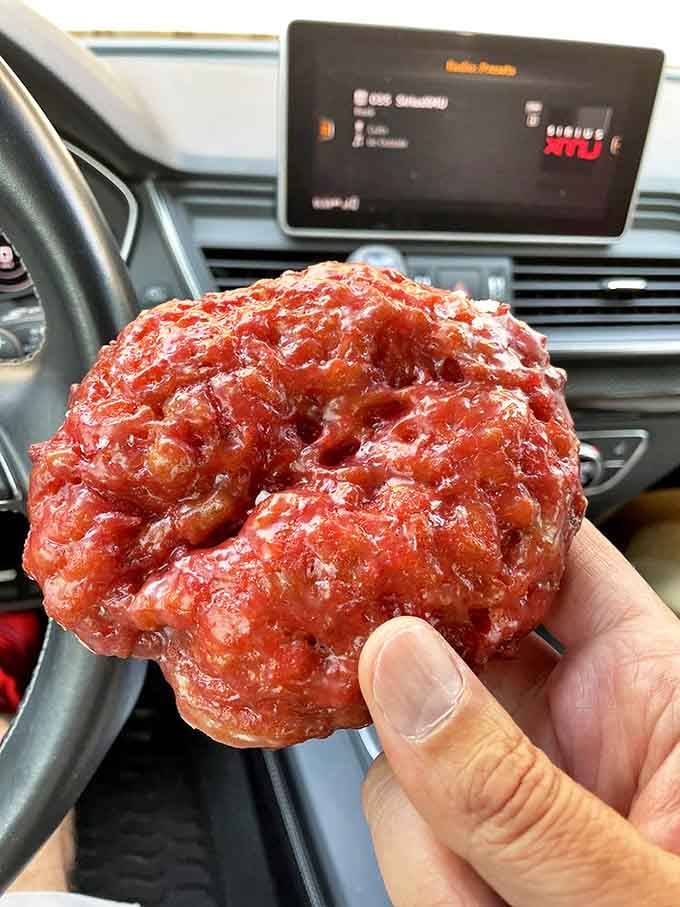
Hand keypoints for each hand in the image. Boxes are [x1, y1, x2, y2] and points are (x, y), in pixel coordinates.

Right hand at [359, 520, 679, 905]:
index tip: (401, 506)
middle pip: (450, 649)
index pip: (558, 557)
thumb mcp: (636, 886)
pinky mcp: (473, 839)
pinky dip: (420, 876)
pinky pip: (400, 817)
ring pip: (407, 744)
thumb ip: (519, 790)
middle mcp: (575, 722)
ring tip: (488, 903)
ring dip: (425, 835)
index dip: (482, 520)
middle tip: (405, 741)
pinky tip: (471, 906)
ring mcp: (514, 782)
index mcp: (651, 688)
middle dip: (412, 703)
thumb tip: (401, 664)